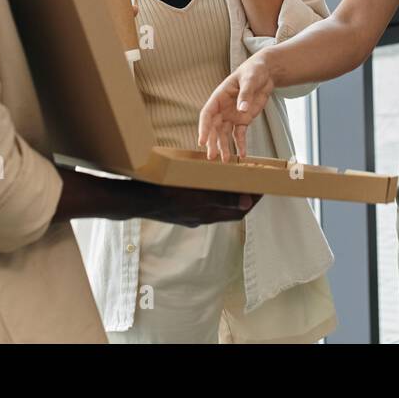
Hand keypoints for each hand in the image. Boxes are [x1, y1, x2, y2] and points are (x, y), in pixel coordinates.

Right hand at [135, 182, 261, 226]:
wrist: (136, 200)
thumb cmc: (165, 195)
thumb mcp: (196, 194)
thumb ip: (222, 198)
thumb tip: (246, 203)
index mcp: (206, 215)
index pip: (238, 212)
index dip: (252, 202)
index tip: (263, 190)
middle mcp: (200, 217)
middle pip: (228, 209)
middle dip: (242, 197)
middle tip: (252, 182)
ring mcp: (190, 214)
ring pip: (215, 205)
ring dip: (226, 194)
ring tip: (234, 180)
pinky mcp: (180, 209)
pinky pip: (202, 202)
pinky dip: (211, 193)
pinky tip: (208, 181)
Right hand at [198, 53, 274, 160]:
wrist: (265, 73)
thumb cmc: (253, 72)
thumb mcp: (249, 80)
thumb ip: (245, 94)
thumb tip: (242, 109)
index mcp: (219, 97)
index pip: (207, 114)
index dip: (203, 128)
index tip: (201, 141)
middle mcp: (223, 109)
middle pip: (214, 128)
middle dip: (212, 142)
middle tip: (211, 156)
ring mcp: (232, 115)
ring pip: (225, 134)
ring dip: (224, 146)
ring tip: (225, 160)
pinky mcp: (243, 120)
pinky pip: (240, 134)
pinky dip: (240, 144)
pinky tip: (241, 155)